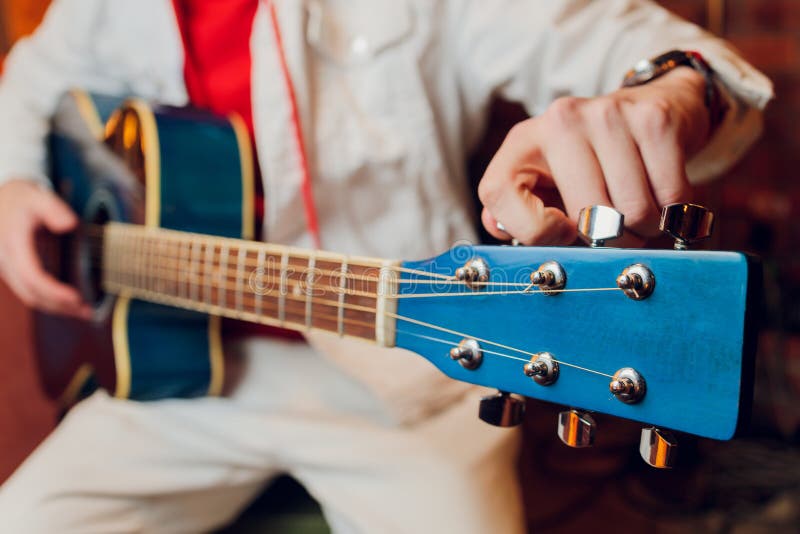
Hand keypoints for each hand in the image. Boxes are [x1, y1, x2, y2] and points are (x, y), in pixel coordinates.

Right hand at [0, 179, 90, 317]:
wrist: (3, 199)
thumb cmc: (22, 199)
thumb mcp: (38, 197)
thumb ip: (54, 209)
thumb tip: (69, 224)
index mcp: (13, 244)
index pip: (32, 276)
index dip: (53, 291)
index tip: (76, 298)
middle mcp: (6, 261)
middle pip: (31, 294)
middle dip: (60, 306)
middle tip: (88, 311)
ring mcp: (7, 269)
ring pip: (29, 297)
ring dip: (56, 308)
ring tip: (84, 311)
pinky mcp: (12, 272)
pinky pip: (29, 292)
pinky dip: (49, 300)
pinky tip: (69, 303)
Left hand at [478, 67, 710, 245]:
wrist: (651, 104)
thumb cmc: (591, 163)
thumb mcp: (545, 186)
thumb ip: (516, 217)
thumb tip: (497, 229)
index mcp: (521, 142)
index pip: (498, 196)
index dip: (533, 231)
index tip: (564, 233)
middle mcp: (559, 121)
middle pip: (586, 218)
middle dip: (609, 242)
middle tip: (616, 233)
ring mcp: (608, 115)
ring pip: (633, 213)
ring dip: (644, 230)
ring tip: (639, 215)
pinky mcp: (654, 119)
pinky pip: (671, 197)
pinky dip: (673, 214)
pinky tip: (663, 199)